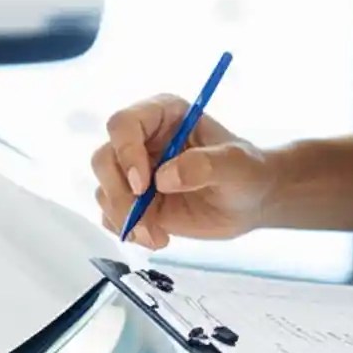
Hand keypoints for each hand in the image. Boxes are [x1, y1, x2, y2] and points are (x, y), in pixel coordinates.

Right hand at [91, 94, 276, 248]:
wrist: (250, 201)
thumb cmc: (246, 172)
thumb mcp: (235, 165)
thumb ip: (204, 165)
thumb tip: (164, 178)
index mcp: (163, 114)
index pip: (124, 124)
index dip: (126, 153)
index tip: (141, 186)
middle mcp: (142, 139)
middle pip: (104, 159)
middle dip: (118, 194)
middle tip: (143, 220)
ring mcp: (134, 171)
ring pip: (103, 190)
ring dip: (124, 218)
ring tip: (158, 237)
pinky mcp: (134, 200)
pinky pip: (110, 214)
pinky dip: (126, 230)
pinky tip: (156, 238)